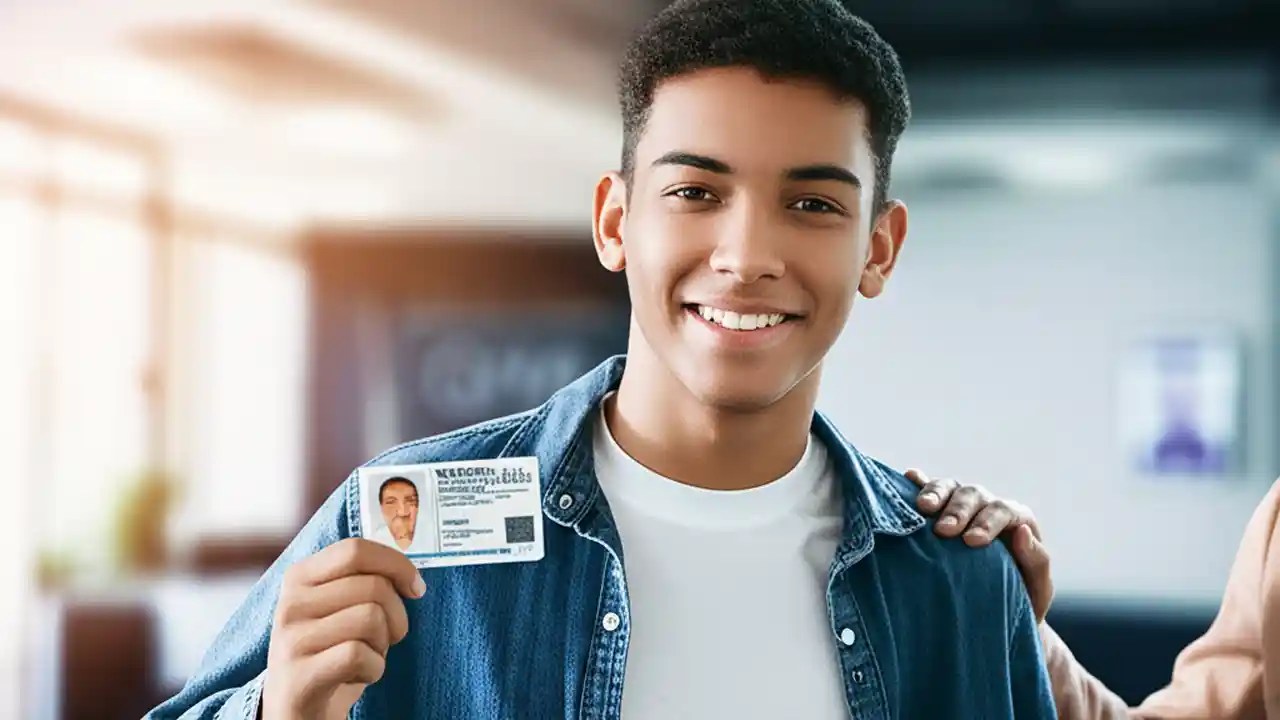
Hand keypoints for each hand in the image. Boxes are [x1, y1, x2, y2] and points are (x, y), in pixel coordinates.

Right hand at [262, 538, 425, 719]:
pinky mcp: (300, 676)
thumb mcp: (339, 608)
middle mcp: (291, 603)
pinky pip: (361, 655)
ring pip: (371, 619)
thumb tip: (410, 573)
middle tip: (386, 637)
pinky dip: (374, 670)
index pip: (356, 550)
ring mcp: (292, 639)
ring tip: (365, 656)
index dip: (396, 565)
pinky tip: (356, 676)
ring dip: (383, 645)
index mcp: (299, 577)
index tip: (416, 588)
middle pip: (374, 587)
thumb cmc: (330, 652)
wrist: (295, 709)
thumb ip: (363, 581)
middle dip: (396, 615)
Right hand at [906, 469, 1052, 623]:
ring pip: (950, 487)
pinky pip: (928, 490)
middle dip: (958, 510)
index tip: (971, 541)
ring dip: (935, 494)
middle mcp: (988, 507)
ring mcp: (962, 507)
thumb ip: (1036, 561)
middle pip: (973, 495)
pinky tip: (909, 478)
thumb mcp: (1037, 588)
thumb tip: (1022, 532)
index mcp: (1016, 520)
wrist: (995, 612)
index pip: (1004, 510)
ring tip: (922, 508)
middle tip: (943, 530)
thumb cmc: (1021, 600)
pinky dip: (918, 483)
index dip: (988, 522)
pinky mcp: (939, 511)